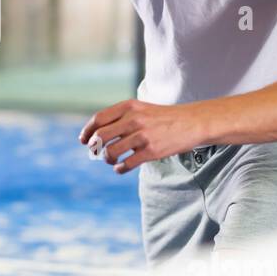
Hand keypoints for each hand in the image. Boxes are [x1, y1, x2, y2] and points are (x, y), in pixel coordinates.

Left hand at [79, 99, 207, 173]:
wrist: (192, 122)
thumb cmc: (163, 117)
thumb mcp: (141, 108)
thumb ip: (121, 117)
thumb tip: (96, 134)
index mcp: (129, 106)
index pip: (98, 119)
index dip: (87, 131)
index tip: (84, 140)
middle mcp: (134, 119)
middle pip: (100, 137)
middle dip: (94, 147)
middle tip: (96, 153)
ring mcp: (143, 135)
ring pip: (111, 152)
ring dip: (107, 159)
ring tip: (112, 160)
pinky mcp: (151, 151)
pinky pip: (127, 164)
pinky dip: (120, 169)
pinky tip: (121, 168)